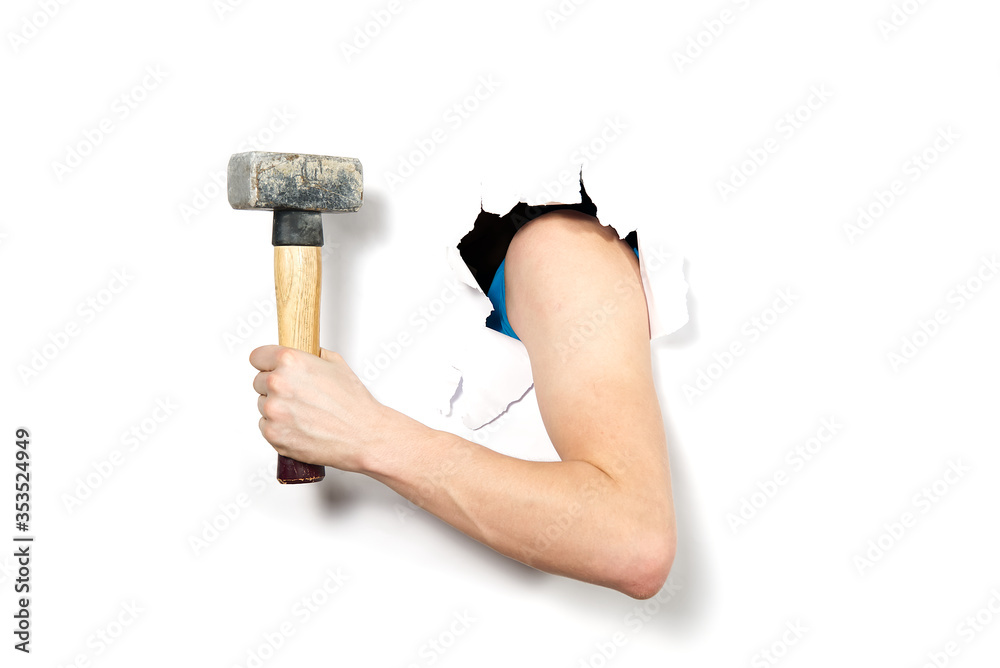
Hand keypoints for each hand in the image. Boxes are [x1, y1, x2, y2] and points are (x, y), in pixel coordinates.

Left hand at [249, 345, 387, 472]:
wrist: (363, 435)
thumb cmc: (353, 403)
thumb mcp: (336, 363)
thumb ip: (312, 355)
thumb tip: (302, 353)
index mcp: (290, 361)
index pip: (257, 356)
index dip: (266, 362)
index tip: (270, 367)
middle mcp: (277, 383)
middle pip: (259, 382)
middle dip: (275, 387)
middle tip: (298, 395)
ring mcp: (273, 411)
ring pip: (262, 405)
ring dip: (277, 408)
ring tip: (304, 412)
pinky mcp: (273, 434)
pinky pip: (266, 426)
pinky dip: (279, 427)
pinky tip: (300, 426)